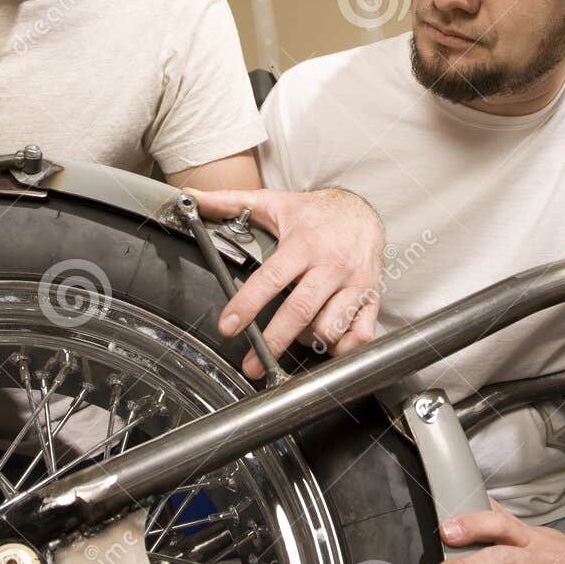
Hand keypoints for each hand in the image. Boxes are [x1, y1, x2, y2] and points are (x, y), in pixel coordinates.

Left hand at [188, 187, 385, 377]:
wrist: (362, 212)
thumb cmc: (314, 214)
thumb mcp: (273, 203)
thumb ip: (230, 202)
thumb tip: (192, 197)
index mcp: (304, 243)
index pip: (271, 278)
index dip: (248, 305)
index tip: (228, 327)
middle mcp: (331, 265)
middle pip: (300, 310)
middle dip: (274, 341)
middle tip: (252, 366)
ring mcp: (356, 283)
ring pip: (330, 327)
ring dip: (308, 340)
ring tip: (295, 336)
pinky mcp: (372, 297)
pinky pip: (361, 335)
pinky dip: (343, 347)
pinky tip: (327, 342)